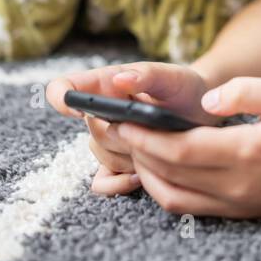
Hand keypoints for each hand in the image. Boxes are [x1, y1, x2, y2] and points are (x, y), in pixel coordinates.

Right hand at [45, 61, 219, 195]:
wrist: (200, 110)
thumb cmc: (182, 87)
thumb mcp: (171, 76)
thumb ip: (147, 75)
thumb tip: (120, 79)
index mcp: (106, 83)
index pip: (64, 86)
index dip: (61, 97)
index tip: (77, 110)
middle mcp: (100, 112)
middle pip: (93, 130)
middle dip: (125, 133)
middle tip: (154, 126)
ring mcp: (107, 139)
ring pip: (101, 155)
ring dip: (130, 155)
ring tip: (159, 143)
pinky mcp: (117, 162)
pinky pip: (101, 182)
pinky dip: (117, 184)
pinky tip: (139, 176)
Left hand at [118, 77, 260, 217]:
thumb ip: (246, 90)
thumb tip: (210, 98)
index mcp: (248, 152)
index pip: (179, 150)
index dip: (144, 137)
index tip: (122, 120)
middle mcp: (239, 185)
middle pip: (169, 175)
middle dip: (136, 152)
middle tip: (116, 129)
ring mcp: (240, 203)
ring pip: (174, 199)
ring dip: (147, 175)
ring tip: (135, 147)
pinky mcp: (242, 211)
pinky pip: (192, 207)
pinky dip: (167, 190)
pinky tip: (162, 168)